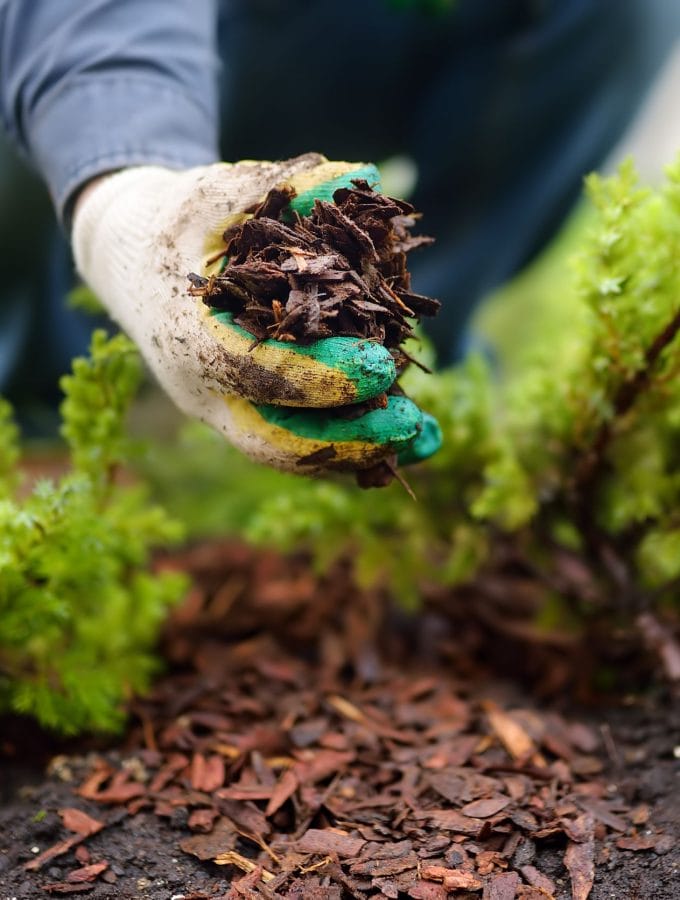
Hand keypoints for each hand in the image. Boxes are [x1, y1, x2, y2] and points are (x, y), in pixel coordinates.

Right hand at [72, 154, 440, 473]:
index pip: (253, 370)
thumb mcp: (217, 192)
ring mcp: (224, 409)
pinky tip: (411, 440)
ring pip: (291, 451)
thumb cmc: (178, 222)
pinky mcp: (247, 413)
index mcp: (187, 334)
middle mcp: (202, 388)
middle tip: (412, 424)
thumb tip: (360, 178)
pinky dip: (354, 445)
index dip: (319, 375)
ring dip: (360, 451)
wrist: (133, 262)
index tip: (382, 366)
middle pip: (274, 438)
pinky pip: (301, 442)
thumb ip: (280, 185)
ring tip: (427, 439)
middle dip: (345, 438)